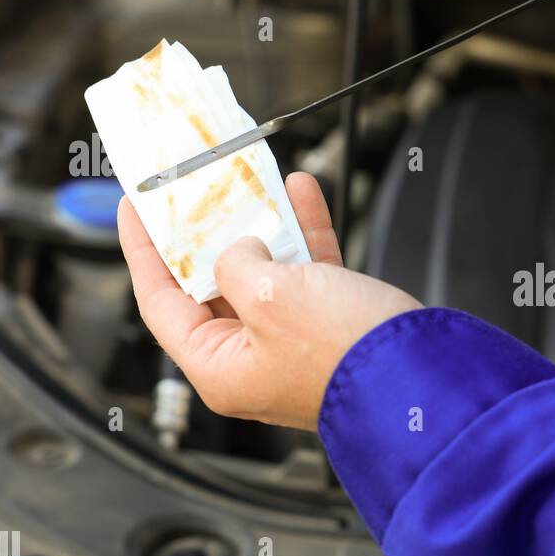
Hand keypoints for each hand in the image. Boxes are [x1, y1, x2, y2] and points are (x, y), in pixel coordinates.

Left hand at [117, 171, 421, 430]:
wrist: (419, 373)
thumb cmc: (343, 354)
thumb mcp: (269, 297)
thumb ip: (235, 266)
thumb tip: (240, 252)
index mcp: (220, 368)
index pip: (162, 304)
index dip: (144, 253)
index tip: (135, 209)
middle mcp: (251, 359)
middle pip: (211, 285)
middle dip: (208, 233)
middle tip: (195, 190)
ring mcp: (292, 342)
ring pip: (264, 272)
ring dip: (262, 225)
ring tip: (251, 182)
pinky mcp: (331, 325)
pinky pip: (307, 272)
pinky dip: (304, 233)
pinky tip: (302, 195)